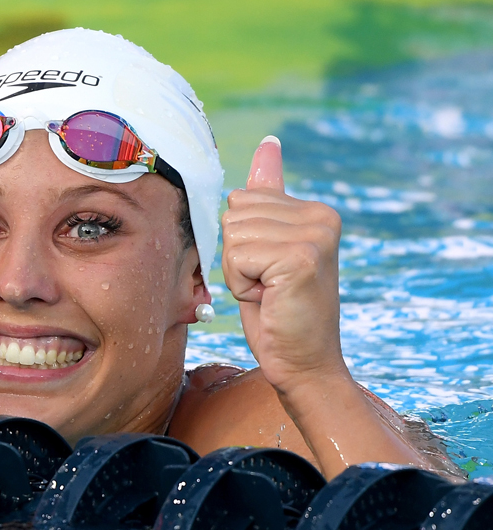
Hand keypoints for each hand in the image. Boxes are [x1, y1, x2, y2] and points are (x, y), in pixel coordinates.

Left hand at [222, 137, 347, 393]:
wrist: (302, 362)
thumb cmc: (277, 311)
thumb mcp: (266, 245)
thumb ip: (268, 196)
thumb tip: (268, 143)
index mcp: (313, 209)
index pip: (241, 200)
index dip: (240, 242)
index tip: (271, 270)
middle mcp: (321, 215)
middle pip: (233, 213)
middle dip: (235, 255)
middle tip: (266, 284)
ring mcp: (315, 235)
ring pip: (232, 235)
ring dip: (237, 271)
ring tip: (268, 292)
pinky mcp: (302, 257)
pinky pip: (237, 255)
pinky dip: (241, 283)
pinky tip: (269, 298)